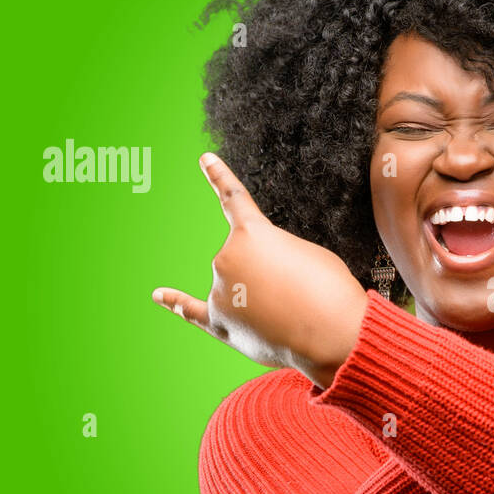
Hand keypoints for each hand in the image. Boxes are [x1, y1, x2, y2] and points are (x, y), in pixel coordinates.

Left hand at [152, 152, 369, 389]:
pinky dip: (175, 301)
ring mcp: (219, 292)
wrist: (334, 335)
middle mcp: (226, 258)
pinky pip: (190, 309)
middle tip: (299, 290)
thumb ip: (276, 255)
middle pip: (242, 258)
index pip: (233, 198)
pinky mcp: (218, 324)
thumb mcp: (309, 254)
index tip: (205, 159)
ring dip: (259, 299)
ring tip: (289, 313)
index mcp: (252, 232)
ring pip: (234, 287)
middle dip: (269, 273)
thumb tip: (257, 280)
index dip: (219, 177)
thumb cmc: (330, 291)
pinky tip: (159, 294)